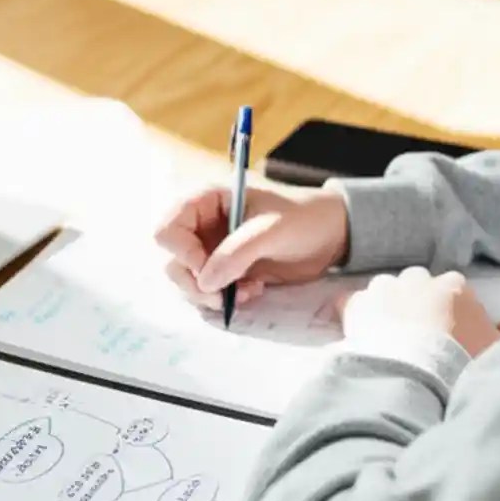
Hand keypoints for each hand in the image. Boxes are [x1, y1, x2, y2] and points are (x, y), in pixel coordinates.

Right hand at [154, 184, 348, 309]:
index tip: (208, 272)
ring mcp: (211, 250)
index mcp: (206, 201)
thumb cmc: (304, 218)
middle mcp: (202, 226)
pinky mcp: (225, 271)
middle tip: (223, 297)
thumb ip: (236, 253)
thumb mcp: (271, 230)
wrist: (332, 235)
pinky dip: (224, 299)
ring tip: (246, 292)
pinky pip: (208, 292)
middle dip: (195, 283)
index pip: (167, 230)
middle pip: (172, 261)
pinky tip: (252, 291)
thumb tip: (204, 282)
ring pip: (187, 281)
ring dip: (211, 295)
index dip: (182, 254)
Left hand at [335, 267, 499, 357]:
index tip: (449, 333)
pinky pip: (352, 303)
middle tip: (418, 334)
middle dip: (418, 304)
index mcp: (454, 286)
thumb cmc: (459, 361)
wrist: (414, 372)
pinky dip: (356, 314)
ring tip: (389, 336)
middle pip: (418, 286)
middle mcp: (417, 279)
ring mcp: (383, 288)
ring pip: (386, 291)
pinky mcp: (356, 304)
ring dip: (387, 307)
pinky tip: (359, 331)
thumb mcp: (494, 350)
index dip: (452, 312)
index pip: (454, 292)